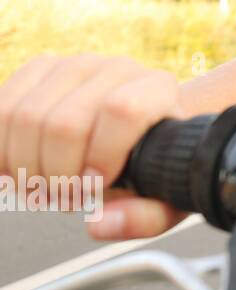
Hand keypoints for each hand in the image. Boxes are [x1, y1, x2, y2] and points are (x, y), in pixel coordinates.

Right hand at [0, 54, 191, 240]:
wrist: (140, 130)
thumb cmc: (154, 164)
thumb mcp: (164, 196)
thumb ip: (146, 216)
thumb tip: (101, 224)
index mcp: (158, 90)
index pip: (122, 110)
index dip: (101, 155)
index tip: (94, 185)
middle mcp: (119, 69)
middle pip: (65, 123)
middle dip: (55, 175)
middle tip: (64, 198)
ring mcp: (77, 65)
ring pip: (26, 116)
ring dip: (25, 166)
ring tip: (44, 187)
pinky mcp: (42, 69)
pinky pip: (2, 108)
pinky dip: (1, 149)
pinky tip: (18, 170)